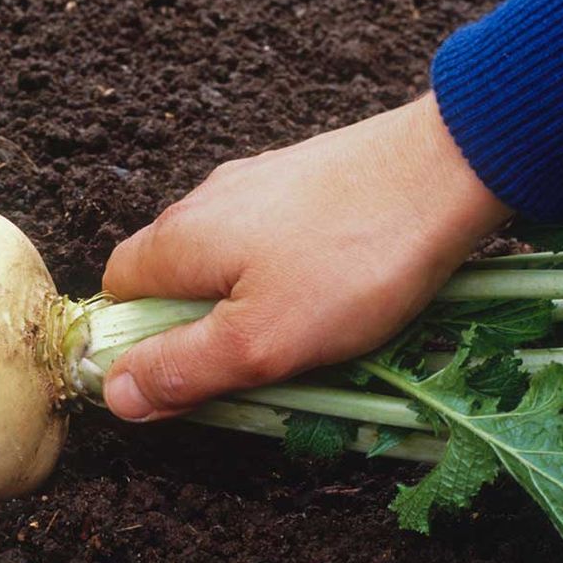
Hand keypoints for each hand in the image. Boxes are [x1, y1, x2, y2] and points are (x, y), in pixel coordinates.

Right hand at [101, 93, 511, 419]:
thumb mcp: (260, 343)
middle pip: (169, 273)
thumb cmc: (352, 263)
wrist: (449, 169)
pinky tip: (334, 284)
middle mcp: (203, 200)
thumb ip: (183, 370)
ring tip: (304, 328)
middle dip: (196, 323)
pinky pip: (271, 234)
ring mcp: (256, 181)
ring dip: (245, 298)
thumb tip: (113, 394)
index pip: (115, 292)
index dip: (136, 341)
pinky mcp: (305, 175)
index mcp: (177, 239)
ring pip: (224, 255)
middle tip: (252, 364)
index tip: (184, 377)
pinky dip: (286, 268)